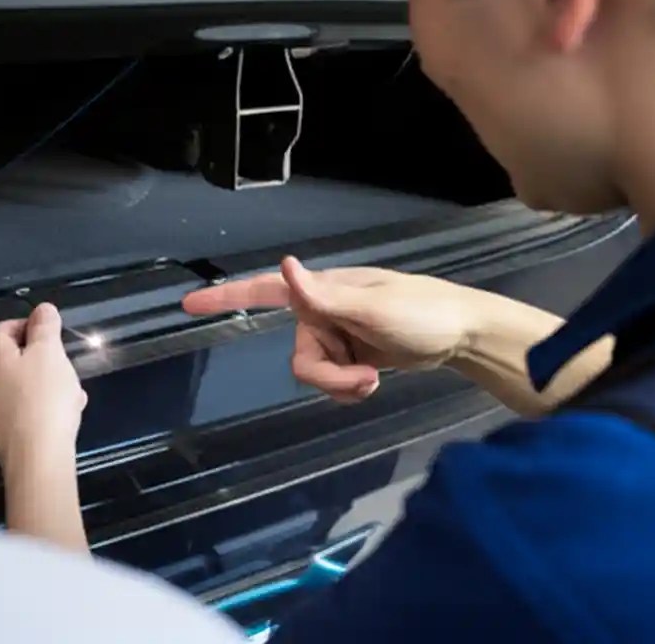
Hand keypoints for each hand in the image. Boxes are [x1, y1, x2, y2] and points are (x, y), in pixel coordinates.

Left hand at [0, 303, 88, 471]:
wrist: (36, 458)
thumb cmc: (43, 400)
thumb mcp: (50, 352)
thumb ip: (45, 325)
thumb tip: (43, 310)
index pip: (11, 325)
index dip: (38, 330)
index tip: (58, 341)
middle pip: (15, 356)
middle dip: (44, 362)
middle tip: (65, 372)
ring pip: (18, 383)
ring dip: (44, 385)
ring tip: (68, 397)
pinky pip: (18, 407)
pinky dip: (36, 407)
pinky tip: (58, 416)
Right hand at [183, 257, 481, 402]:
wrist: (465, 335)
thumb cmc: (424, 313)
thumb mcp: (376, 308)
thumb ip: (327, 297)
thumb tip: (285, 266)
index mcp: (325, 290)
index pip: (266, 290)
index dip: (227, 297)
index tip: (189, 304)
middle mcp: (325, 311)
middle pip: (300, 356)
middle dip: (328, 376)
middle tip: (366, 378)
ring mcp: (339, 334)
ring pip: (315, 372)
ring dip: (343, 385)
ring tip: (374, 380)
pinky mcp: (353, 354)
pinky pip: (333, 380)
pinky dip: (349, 388)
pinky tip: (373, 382)